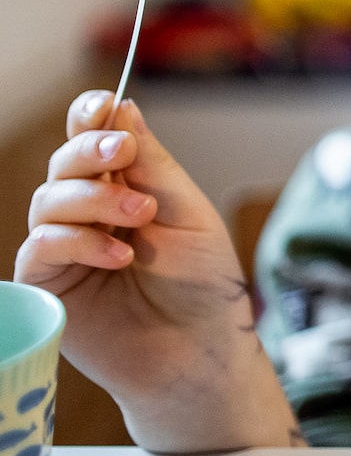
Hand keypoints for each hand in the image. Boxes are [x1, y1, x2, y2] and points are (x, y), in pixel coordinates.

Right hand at [16, 91, 298, 450]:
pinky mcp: (48, 286)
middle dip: (91, 151)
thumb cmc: (204, 284)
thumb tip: (123, 108)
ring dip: (94, 199)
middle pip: (65, 162)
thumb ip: (152, 165)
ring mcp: (66, 248)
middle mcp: (90, 212)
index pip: (93, 140)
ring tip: (140, 219)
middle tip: (124, 155)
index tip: (103, 105)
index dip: (90, 117)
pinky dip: (78, 241)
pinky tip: (119, 256)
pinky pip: (41, 246)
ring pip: (48, 199)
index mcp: (126, 187)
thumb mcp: (188, 212)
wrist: (201, 350)